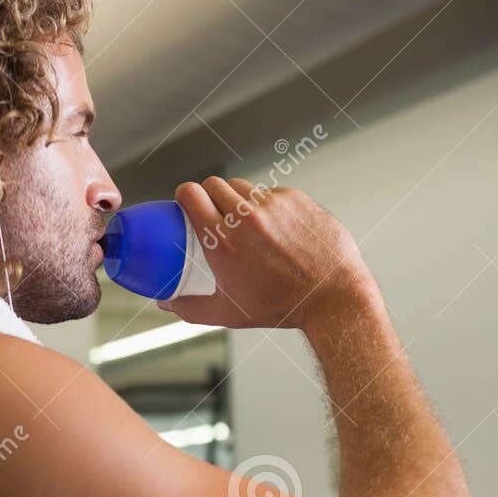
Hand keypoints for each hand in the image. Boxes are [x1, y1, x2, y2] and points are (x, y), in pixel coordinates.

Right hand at [156, 175, 371, 331]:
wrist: (331, 296)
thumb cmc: (281, 307)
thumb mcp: (229, 313)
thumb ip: (191, 308)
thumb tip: (166, 304)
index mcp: (222, 242)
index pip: (191, 193)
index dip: (185, 194)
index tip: (187, 201)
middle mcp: (245, 218)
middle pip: (214, 183)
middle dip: (210, 195)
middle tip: (215, 212)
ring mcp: (272, 204)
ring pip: (243, 186)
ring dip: (238, 199)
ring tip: (247, 223)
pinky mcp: (295, 198)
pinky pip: (272, 193)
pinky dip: (268, 206)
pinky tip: (276, 228)